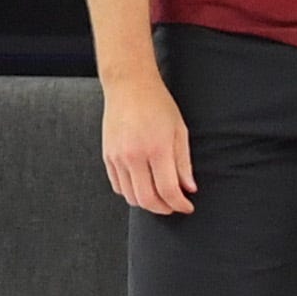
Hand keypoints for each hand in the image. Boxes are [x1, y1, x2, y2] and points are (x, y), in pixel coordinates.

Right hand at [102, 72, 193, 215]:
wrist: (129, 87)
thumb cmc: (159, 105)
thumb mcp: (180, 131)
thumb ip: (183, 163)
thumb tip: (189, 189)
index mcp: (156, 149)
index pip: (168, 190)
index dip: (180, 204)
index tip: (188, 207)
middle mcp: (134, 156)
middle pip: (147, 199)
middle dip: (164, 209)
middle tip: (175, 206)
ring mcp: (117, 158)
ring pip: (130, 196)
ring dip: (147, 203)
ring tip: (161, 198)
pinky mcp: (107, 156)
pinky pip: (118, 186)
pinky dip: (131, 193)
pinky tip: (144, 187)